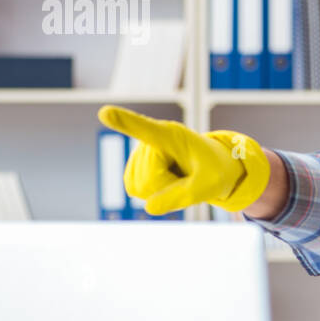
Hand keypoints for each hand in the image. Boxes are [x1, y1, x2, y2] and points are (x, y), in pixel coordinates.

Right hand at [97, 105, 270, 214]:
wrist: (212, 168)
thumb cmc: (214, 171)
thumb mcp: (210, 186)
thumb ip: (185, 196)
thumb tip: (149, 207)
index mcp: (171, 135)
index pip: (145, 129)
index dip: (124, 122)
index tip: (105, 113)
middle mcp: (148, 141)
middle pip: (148, 181)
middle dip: (169, 187)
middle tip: (187, 175)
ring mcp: (137, 156)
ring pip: (141, 189)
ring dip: (163, 190)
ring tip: (179, 175)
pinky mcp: (133, 171)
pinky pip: (137, 192)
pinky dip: (155, 194)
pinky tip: (168, 181)